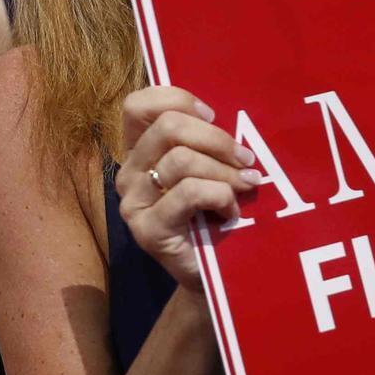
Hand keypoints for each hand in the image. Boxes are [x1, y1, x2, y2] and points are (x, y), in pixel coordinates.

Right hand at [113, 87, 262, 293]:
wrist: (215, 275)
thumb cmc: (215, 214)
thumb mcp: (210, 167)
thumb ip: (206, 141)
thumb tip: (234, 115)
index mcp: (139, 152)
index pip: (138, 105)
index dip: (178, 100)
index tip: (213, 116)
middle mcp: (128, 174)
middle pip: (167, 127)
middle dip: (216, 138)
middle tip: (245, 159)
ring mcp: (134, 203)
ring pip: (181, 160)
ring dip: (225, 172)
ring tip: (247, 187)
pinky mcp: (148, 230)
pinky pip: (190, 193)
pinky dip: (221, 197)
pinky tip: (232, 213)